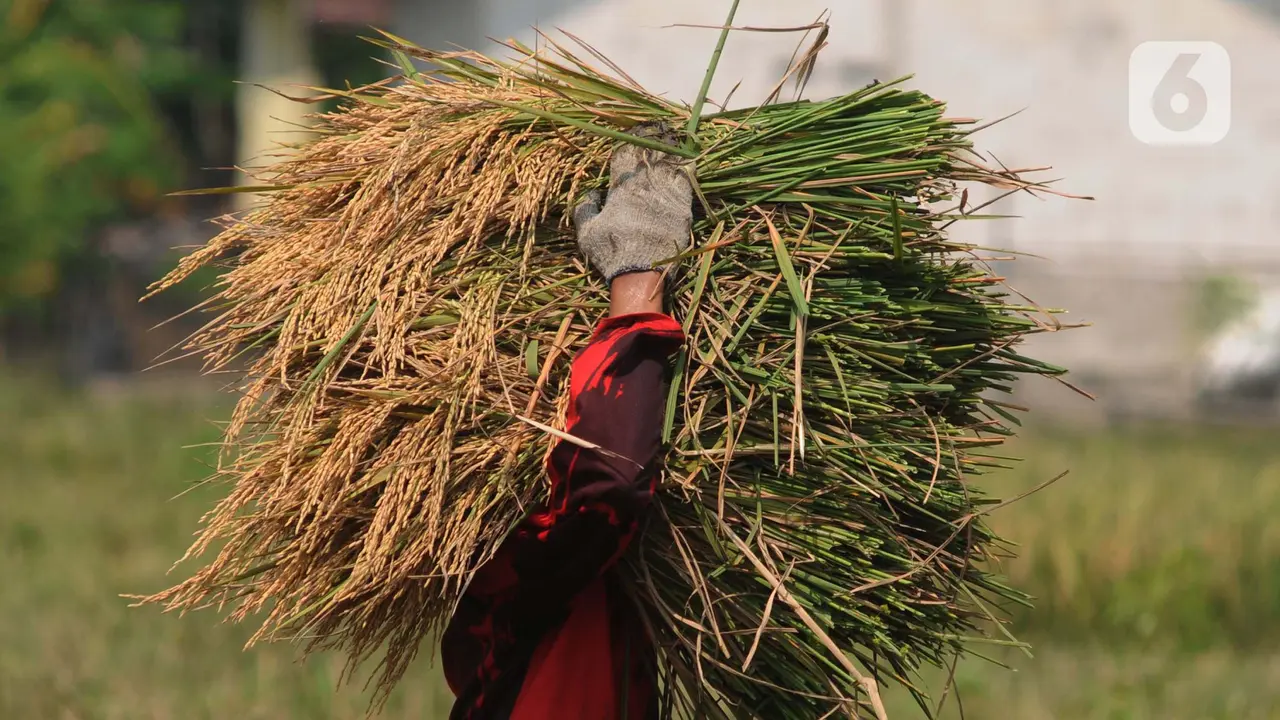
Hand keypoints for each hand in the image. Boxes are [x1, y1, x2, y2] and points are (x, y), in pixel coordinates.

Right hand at [573, 123, 693, 282]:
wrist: (640, 274)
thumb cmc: (611, 254)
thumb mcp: (587, 231)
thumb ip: (585, 208)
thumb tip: (592, 192)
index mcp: (620, 188)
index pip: (624, 156)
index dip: (627, 143)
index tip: (632, 133)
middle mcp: (644, 186)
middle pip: (648, 154)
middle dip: (651, 138)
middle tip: (656, 125)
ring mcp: (665, 195)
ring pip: (668, 162)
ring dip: (670, 146)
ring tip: (673, 132)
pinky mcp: (683, 208)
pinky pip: (686, 179)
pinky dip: (687, 165)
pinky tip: (690, 154)